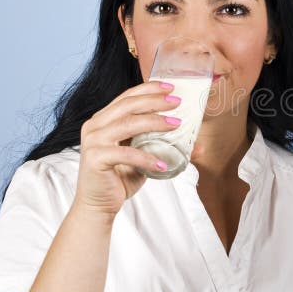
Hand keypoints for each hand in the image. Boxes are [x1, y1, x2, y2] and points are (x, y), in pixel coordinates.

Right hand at [75, 81, 181, 215]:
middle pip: (128, 106)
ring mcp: (93, 141)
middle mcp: (95, 126)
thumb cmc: (120, 177)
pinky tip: (163, 164)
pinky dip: (147, 158)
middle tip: (177, 102)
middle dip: (155, 101)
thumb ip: (163, 147)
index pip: (127, 97)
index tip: (170, 87)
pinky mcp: (95, 158)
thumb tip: (199, 147)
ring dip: (154, 122)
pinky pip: (126, 153)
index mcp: (104, 119)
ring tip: (176, 125)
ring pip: (127, 124)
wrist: (98, 204)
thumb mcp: (145, 157)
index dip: (149, 89)